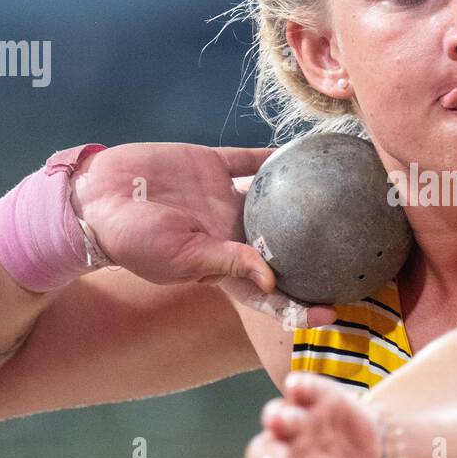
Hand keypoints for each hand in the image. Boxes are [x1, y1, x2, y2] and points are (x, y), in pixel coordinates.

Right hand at [70, 143, 334, 327]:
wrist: (94, 197)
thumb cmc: (130, 240)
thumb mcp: (180, 257)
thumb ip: (225, 263)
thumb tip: (271, 279)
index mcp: (224, 263)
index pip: (271, 288)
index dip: (300, 303)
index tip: (334, 312)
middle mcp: (232, 231)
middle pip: (286, 243)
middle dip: (319, 251)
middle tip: (362, 249)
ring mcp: (225, 197)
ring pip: (278, 198)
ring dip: (309, 194)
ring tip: (349, 186)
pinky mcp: (213, 166)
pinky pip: (253, 159)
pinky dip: (279, 154)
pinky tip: (310, 144)